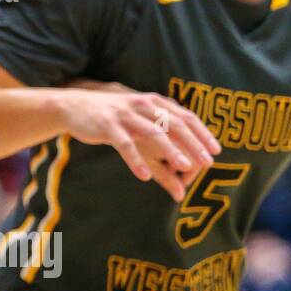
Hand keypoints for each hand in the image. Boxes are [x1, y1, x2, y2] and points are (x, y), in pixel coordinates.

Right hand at [56, 85, 221, 201]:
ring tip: (184, 166)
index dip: (202, 133)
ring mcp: (125, 114)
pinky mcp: (107, 126)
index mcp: (153, 102)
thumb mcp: (138, 130)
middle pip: (174, 123)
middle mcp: (142, 105)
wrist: (73, 106)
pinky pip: (124, 144)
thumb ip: (160, 154)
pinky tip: (143, 176)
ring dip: (170, 149)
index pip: (185, 116)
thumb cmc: (113, 120)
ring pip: (153, 132)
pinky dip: (135, 160)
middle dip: (193, 143)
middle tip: (207, 162)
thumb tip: (180, 188)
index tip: (216, 150)